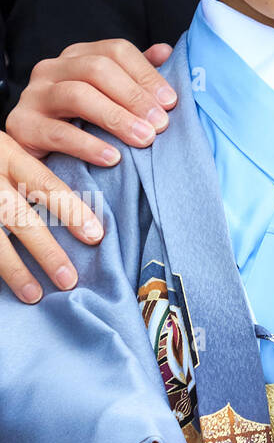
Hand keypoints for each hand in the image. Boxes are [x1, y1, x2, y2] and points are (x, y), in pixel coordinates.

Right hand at [0, 130, 105, 301]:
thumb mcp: (14, 147)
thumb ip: (39, 169)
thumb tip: (91, 196)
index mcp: (11, 156)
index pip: (47, 185)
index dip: (72, 211)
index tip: (96, 236)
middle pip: (20, 219)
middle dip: (46, 252)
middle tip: (69, 280)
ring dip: (15, 270)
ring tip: (35, 296)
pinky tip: (5, 289)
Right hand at [7, 39, 175, 164]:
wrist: (35, 150)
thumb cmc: (81, 119)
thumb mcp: (110, 93)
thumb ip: (136, 72)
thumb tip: (165, 51)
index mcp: (78, 55)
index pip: (116, 51)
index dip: (146, 74)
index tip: (171, 101)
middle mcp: (52, 68)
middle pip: (97, 69)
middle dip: (134, 96)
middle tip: (161, 123)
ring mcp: (34, 94)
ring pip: (77, 95)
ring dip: (116, 118)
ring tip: (144, 139)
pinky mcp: (21, 124)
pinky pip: (58, 133)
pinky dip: (88, 145)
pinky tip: (113, 157)